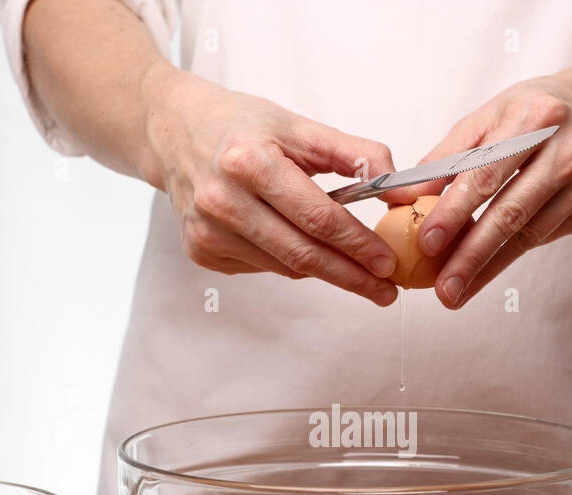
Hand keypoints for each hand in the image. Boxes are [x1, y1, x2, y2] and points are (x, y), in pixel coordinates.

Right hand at [147, 66, 399, 306]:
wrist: (173, 133)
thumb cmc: (241, 127)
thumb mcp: (297, 125)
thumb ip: (353, 153)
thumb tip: (398, 189)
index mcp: (249, 162)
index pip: (317, 217)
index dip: (357, 245)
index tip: (388, 263)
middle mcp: (222, 200)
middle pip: (302, 254)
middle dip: (351, 277)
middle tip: (385, 290)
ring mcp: (208, 231)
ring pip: (284, 267)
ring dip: (325, 273)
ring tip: (356, 273)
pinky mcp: (200, 251)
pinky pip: (262, 268)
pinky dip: (289, 263)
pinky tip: (297, 247)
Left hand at [396, 62, 571, 308]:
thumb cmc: (536, 112)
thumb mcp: (490, 116)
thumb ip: (448, 156)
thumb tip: (407, 196)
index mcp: (535, 117)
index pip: (487, 173)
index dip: (455, 212)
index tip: (428, 244)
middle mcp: (570, 148)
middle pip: (512, 212)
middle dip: (472, 255)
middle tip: (445, 289)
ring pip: (530, 235)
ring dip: (489, 267)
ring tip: (457, 290)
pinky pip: (546, 237)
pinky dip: (513, 254)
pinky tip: (489, 267)